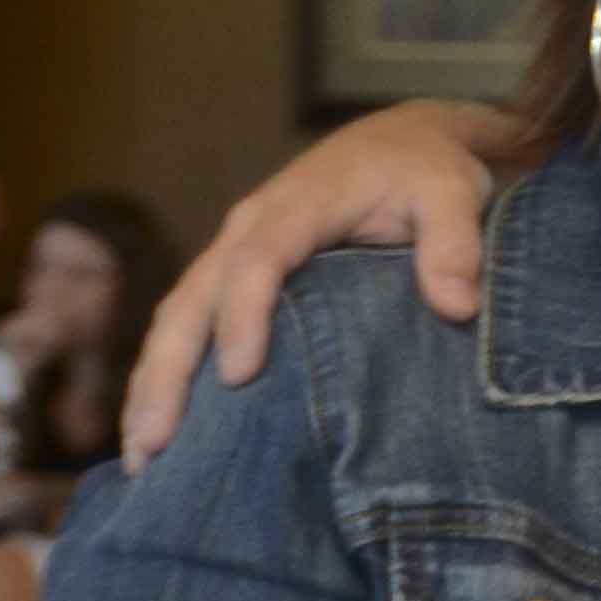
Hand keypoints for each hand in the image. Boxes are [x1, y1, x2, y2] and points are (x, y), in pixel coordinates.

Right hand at [125, 104, 514, 461]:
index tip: (240, 375)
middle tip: (158, 443)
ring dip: (153, 384)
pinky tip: (158, 432)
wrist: (403, 142)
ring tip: (142, 457)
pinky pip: (187, 325)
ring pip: (178, 317)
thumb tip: (458, 307)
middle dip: (171, 370)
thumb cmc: (428, 171)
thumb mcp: (453, 192)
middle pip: (194, 297)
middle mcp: (249, 228)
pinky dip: (166, 376)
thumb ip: (455, 243)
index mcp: (298, 207)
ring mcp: (233, 252)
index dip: (244, 314)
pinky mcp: (233, 276)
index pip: (258, 260)